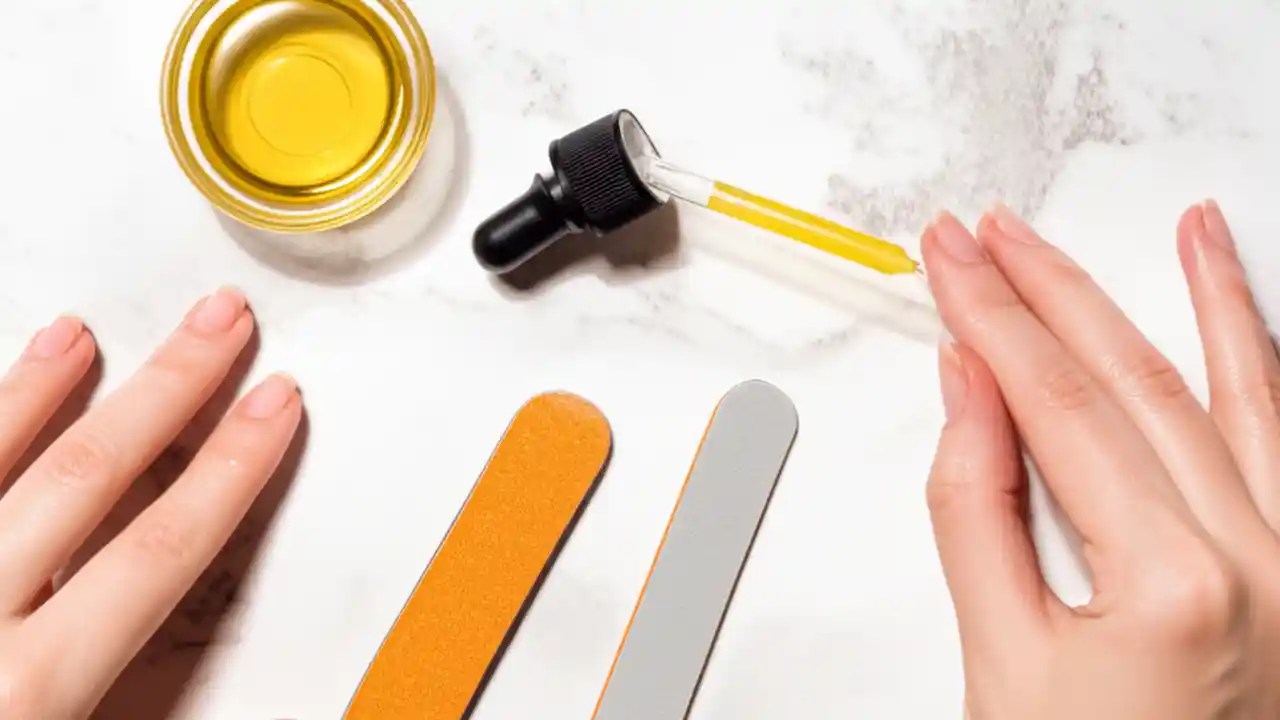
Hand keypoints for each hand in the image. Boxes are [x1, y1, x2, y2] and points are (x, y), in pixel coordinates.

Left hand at [0, 289, 301, 718]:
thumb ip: (92, 701)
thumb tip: (156, 657)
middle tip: (213, 324)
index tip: (269, 410)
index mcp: (27, 691)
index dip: (227, 472)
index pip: (156, 554)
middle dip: (164, 392)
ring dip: (32, 394)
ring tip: (74, 337)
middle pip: (84, 479)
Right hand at [922, 202, 1279, 717]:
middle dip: (1052, 293)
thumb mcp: (1002, 668)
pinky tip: (1245, 310)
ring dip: (1194, 296)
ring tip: (1179, 224)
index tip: (951, 262)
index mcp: (1177, 584)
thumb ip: (978, 513)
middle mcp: (1264, 560)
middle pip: (1136, 380)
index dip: (993, 319)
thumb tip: (969, 394)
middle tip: (991, 234)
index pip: (1062, 404)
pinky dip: (1262, 359)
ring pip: (1239, 390)